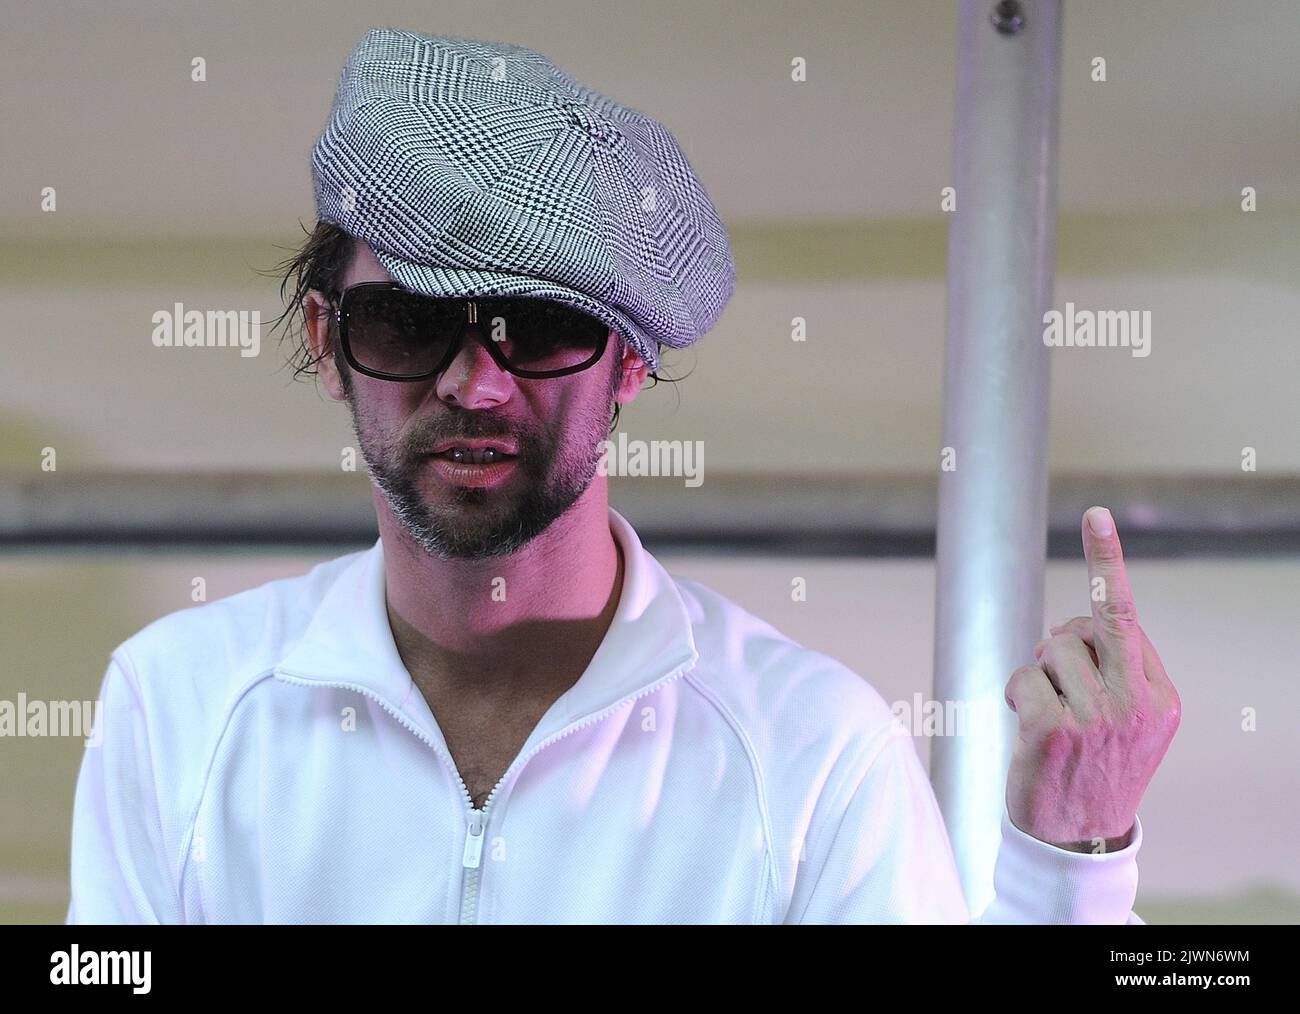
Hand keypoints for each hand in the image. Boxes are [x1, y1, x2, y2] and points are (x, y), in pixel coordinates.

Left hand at [1003, 506, 1180, 852]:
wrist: (1078, 839)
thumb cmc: (1093, 767)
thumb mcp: (1124, 721)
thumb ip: (1113, 670)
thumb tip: (1070, 627)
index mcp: (1159, 697)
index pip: (1128, 618)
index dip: (1107, 563)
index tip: (1094, 515)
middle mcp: (1135, 704)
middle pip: (1087, 625)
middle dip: (1066, 636)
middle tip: (1066, 685)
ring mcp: (1095, 717)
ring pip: (1049, 651)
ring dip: (1039, 676)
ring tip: (1051, 716)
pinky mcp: (1052, 729)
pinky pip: (1023, 677)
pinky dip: (1019, 694)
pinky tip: (1029, 727)